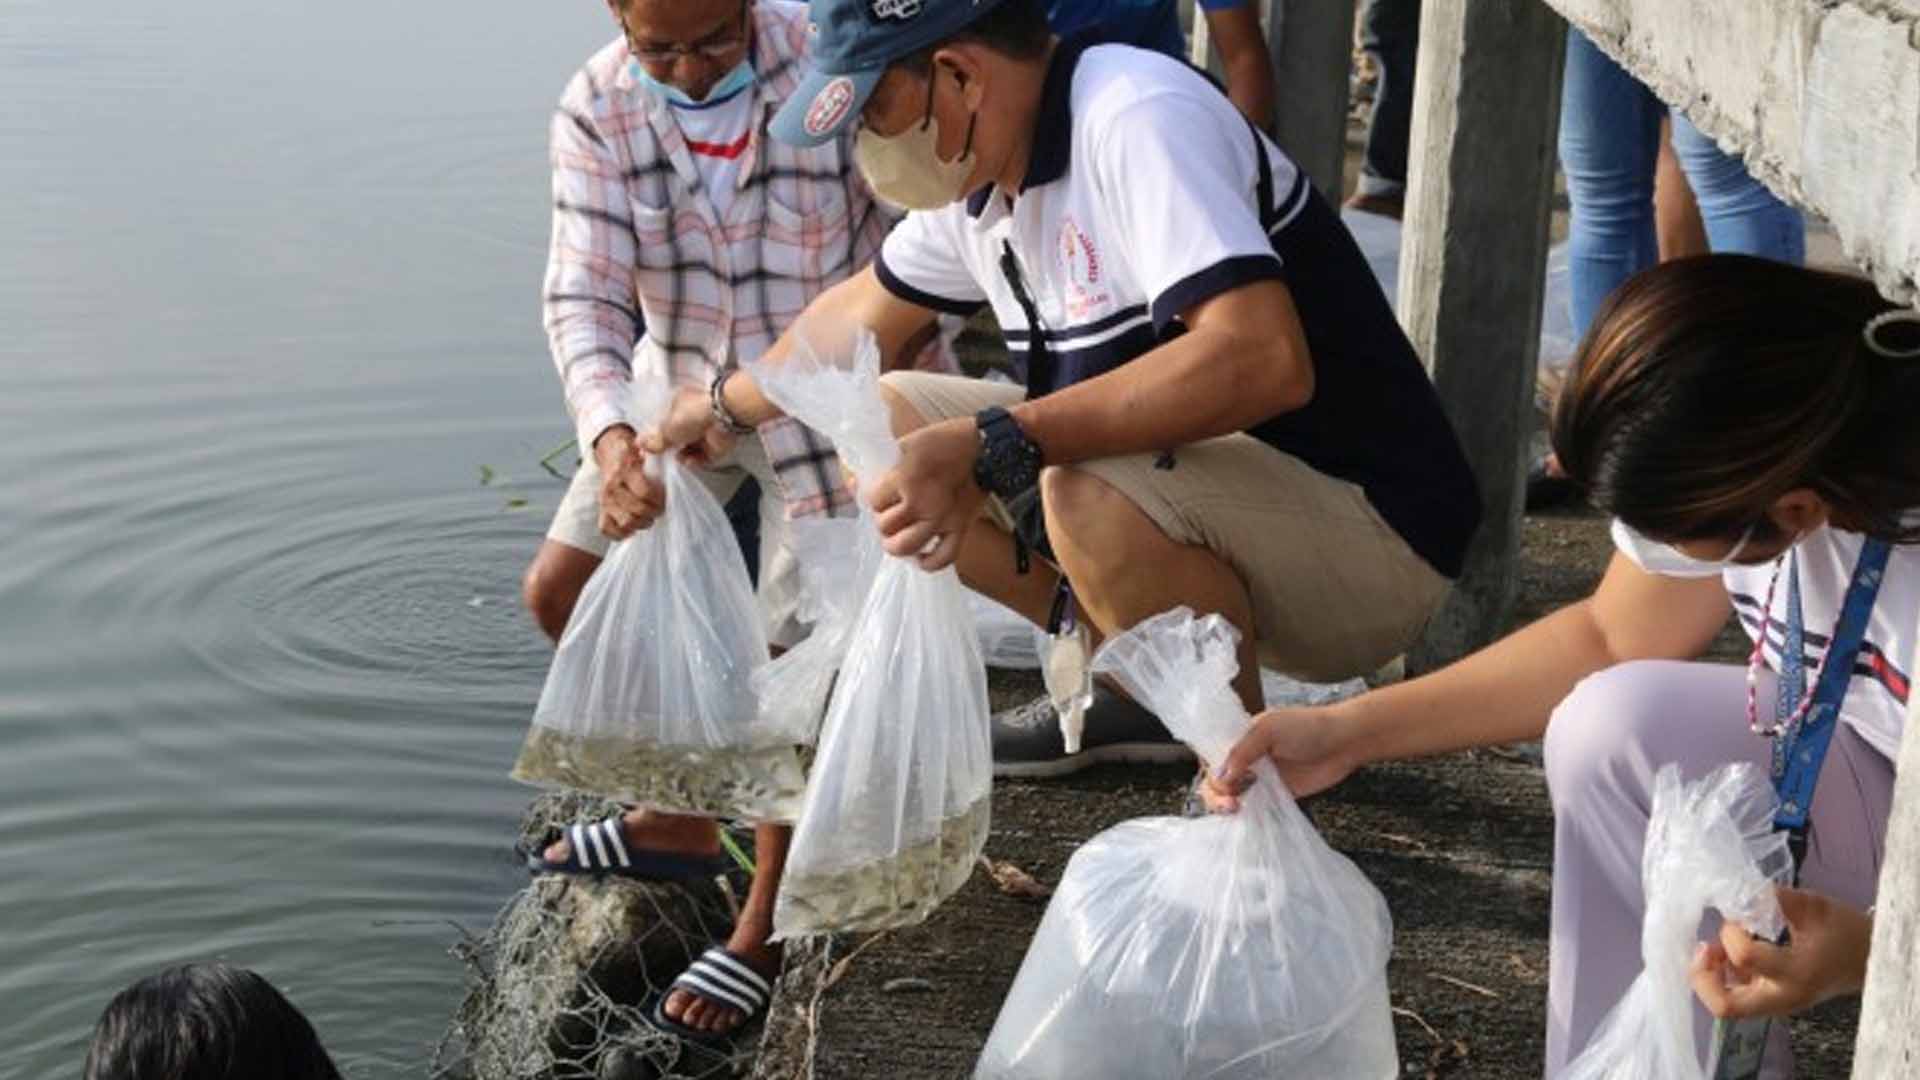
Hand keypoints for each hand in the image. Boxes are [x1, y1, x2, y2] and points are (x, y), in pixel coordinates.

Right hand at [593, 426, 664, 539]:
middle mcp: (612, 486)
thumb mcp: (644, 447)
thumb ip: (657, 453)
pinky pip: (607, 529)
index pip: (644, 493)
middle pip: (637, 511)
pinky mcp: (601, 510)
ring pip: (625, 523)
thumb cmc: (632, 453)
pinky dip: (621, 533)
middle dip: (653, 513)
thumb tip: (678, 460)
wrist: (610, 452)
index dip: (658, 500)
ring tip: (648, 517)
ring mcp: (605, 500)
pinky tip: (632, 527)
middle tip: (659, 509)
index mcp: (625, 469)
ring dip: (641, 524)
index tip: (665, 499)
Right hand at [643, 385, 736, 466]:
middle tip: (659, 456)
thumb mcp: (666, 427)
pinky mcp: (715, 445)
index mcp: (678, 405)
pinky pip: (701, 457)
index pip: (663, 422)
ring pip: (688, 449)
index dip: (655, 436)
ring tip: (677, 456)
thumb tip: (640, 444)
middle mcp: (692, 417)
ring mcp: (704, 431)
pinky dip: (695, 461)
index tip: (647, 448)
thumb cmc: (693, 412)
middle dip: (668, 448)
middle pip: (676, 437)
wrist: (723, 417)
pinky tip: (690, 460)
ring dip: (681, 455)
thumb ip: (654, 439)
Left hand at [864, 417, 983, 570]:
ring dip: (896, 544)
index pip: (873, 500)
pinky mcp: (960, 527)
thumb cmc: (944, 441)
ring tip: (896, 536)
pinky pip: (943, 557)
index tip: (881, 492)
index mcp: (905, 478)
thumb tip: (854, 482)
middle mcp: (922, 503)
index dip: (874, 497)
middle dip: (882, 519)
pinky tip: (919, 557)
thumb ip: (882, 466)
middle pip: (885, 526)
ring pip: (905, 546)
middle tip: (889, 511)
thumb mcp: (906, 444)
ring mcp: (941, 519)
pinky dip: (928, 563)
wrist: (984, 446)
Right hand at [1203, 705, 1364, 812]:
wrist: (1344, 741)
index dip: (1212, 774)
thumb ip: (1243, 752)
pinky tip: (1246, 817)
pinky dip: (1247, 814)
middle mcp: (1247, 759)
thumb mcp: (1269, 730)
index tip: (1223, 785)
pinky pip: (1256, 807)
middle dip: (1217, 794)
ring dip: (1229, 805)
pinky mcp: (1278, 795)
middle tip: (1231, 803)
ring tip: (1237, 810)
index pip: (1212, 758)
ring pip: (1234, 796)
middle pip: (1218, 780)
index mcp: (1240, 738)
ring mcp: (1262, 778)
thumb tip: (1220, 777)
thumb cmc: (1309, 727)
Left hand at [1690, 887, 1872, 1019]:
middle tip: (1705, 946)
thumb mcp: (1813, 905)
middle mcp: (1783, 996)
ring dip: (1709, 976)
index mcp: (1797, 971)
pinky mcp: (1772, 1002)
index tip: (1738, 916)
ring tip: (1714, 947)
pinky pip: (1735, 997)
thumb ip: (1773, 898)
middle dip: (1702, 976)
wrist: (1868, 958)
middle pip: (1726, 1006)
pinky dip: (1721, 976)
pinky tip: (1728, 954)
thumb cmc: (1843, 930)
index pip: (1745, 956)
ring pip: (1725, 1006)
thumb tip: (1736, 889)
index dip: (1730, 931)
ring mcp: (1776, 1004)